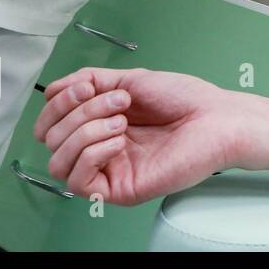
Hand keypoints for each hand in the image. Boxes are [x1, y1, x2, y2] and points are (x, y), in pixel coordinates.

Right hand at [33, 67, 246, 205]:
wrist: (217, 117)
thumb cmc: (187, 100)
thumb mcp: (131, 79)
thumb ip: (89, 80)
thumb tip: (54, 88)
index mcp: (101, 123)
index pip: (51, 122)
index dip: (58, 103)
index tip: (85, 86)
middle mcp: (101, 148)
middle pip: (51, 139)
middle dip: (80, 112)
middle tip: (118, 102)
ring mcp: (109, 170)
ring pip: (58, 161)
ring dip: (85, 132)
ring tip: (122, 121)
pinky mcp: (119, 188)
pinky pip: (79, 181)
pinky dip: (92, 154)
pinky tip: (119, 141)